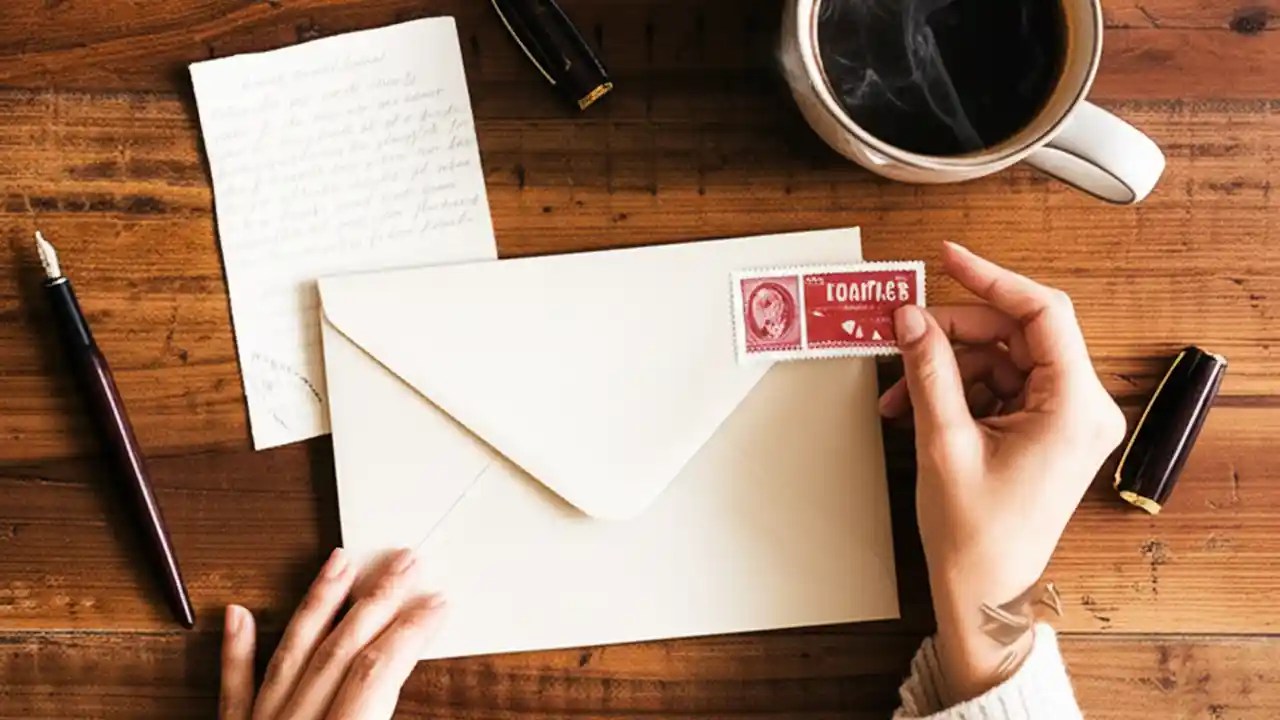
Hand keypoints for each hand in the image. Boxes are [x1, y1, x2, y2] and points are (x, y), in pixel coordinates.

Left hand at [219, 548, 444, 719]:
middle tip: (404, 564)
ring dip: (318, 604)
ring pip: (290, 655)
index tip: (436, 604)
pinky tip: (239, 614)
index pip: (376, 672)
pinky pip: (233, 690)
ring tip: (339, 562)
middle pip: (339, 650)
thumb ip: (387, 715)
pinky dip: (237, 652)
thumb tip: (408, 674)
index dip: (411, 632)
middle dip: (378, 601)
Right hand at [879, 242, 1125, 702]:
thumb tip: (911, 319)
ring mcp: (1065, 419)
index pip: (1042, 313)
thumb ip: (928, 370)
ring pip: (1001, 357)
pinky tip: (917, 405)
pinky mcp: (1045, 429)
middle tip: (905, 332)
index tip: (950, 259)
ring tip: (901, 391)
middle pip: (1016, 333)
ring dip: (946, 365)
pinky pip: (998, 384)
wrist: (983, 591)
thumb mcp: (944, 443)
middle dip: (954, 331)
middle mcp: (1081, 408)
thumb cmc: (977, 538)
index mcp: (1074, 408)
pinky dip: (956, 388)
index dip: (992, 278)